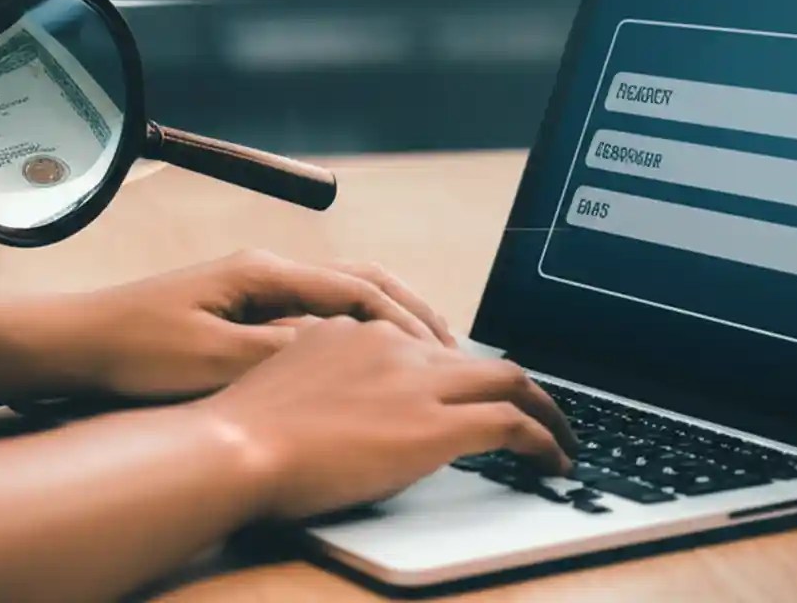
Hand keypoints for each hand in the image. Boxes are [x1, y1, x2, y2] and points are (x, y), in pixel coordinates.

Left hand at [42, 250, 454, 398]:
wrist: (75, 344)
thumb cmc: (136, 348)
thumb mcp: (215, 359)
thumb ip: (283, 352)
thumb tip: (346, 351)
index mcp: (264, 274)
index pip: (355, 290)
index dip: (404, 320)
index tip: (439, 350)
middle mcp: (265, 270)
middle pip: (358, 279)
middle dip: (408, 307)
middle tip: (449, 341)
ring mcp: (253, 287)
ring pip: (339, 294)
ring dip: (383, 316)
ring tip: (422, 346)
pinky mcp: (241, 309)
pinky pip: (314, 312)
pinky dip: (351, 329)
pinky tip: (362, 356)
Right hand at [199, 317, 576, 520]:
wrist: (234, 446)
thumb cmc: (241, 432)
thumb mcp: (283, 384)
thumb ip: (322, 380)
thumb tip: (341, 401)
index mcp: (356, 334)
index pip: (429, 351)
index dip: (462, 378)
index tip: (474, 400)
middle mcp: (395, 347)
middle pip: (481, 360)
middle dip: (522, 388)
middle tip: (542, 415)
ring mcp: (418, 383)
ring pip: (509, 382)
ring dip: (545, 412)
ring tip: (562, 440)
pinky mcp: (435, 424)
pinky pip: (511, 424)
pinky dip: (543, 440)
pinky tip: (553, 462)